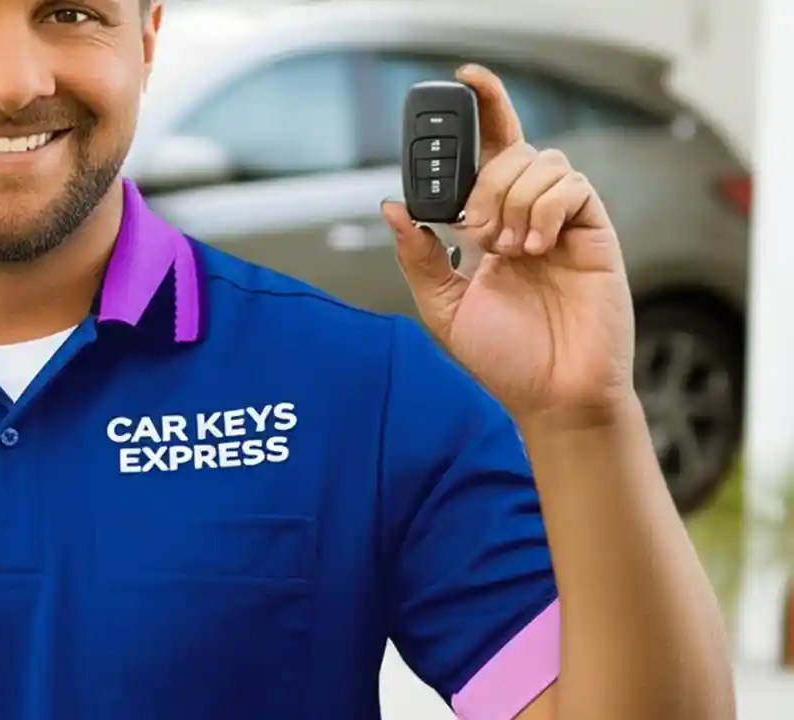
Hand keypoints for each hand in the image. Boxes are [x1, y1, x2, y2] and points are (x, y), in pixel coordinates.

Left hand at [381, 64, 635, 425]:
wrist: (551, 396)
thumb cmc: (505, 359)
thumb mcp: (444, 307)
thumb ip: (417, 257)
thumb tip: (391, 207)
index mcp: (492, 226)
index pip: (488, 153)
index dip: (482, 109)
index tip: (459, 81)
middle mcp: (528, 216)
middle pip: (513, 150)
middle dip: (484, 181)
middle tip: (472, 229)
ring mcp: (563, 223)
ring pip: (544, 162)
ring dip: (511, 200)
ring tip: (506, 251)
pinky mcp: (594, 234)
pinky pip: (572, 188)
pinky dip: (542, 209)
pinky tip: (532, 248)